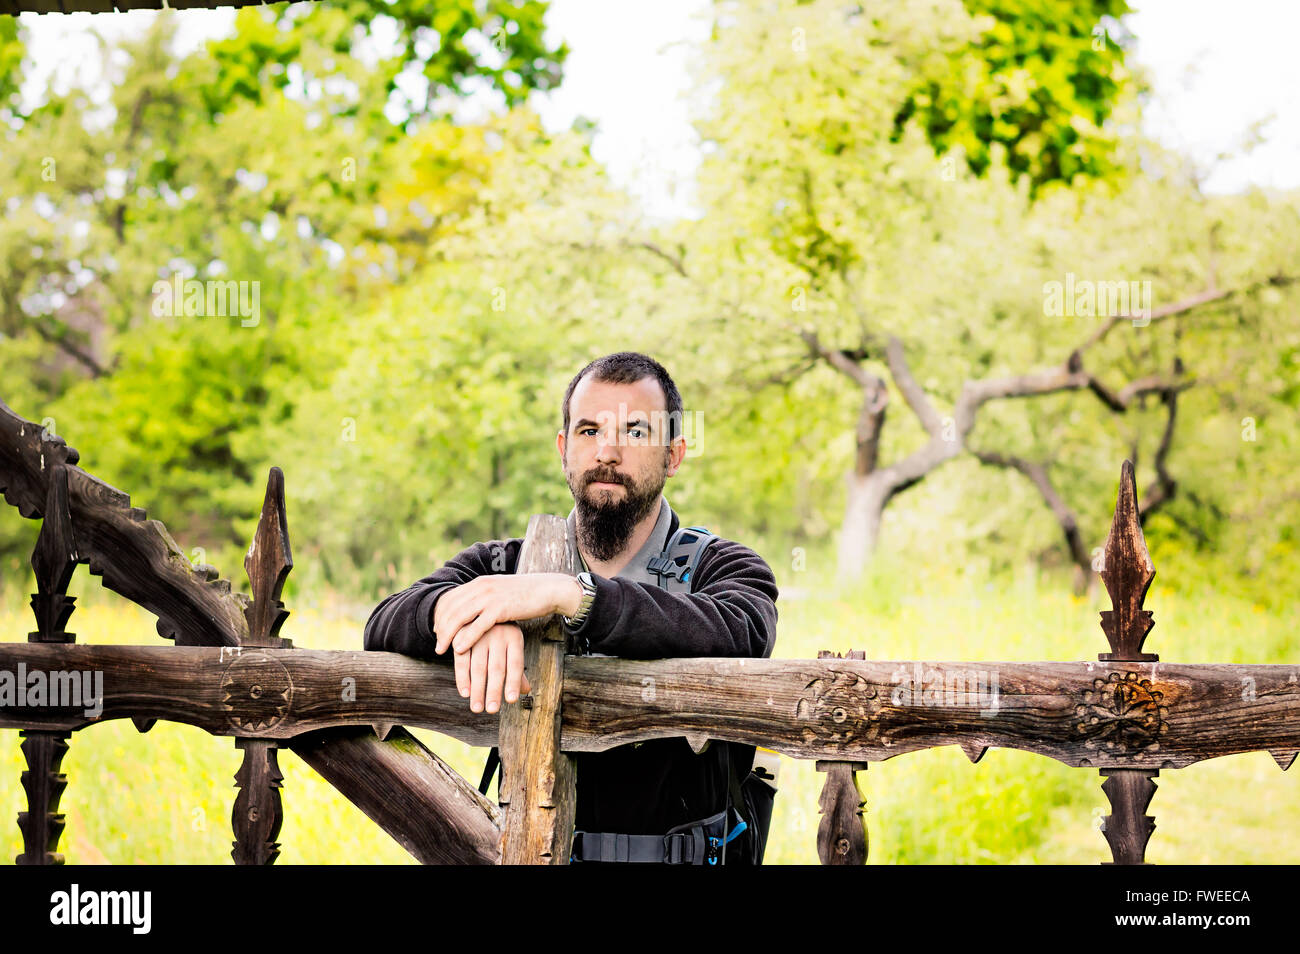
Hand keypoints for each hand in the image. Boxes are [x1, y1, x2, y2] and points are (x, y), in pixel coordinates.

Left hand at [432, 573, 579, 656]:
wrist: (547, 589)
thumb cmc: (524, 594)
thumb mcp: (499, 592)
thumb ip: (484, 596)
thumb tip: (472, 607)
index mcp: (479, 583)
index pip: (450, 599)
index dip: (440, 616)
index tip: (437, 631)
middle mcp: (481, 587)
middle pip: (451, 609)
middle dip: (441, 628)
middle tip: (437, 645)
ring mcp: (490, 597)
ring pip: (460, 617)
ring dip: (448, 635)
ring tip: (442, 650)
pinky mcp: (500, 609)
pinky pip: (477, 625)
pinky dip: (466, 637)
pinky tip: (459, 649)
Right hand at [453, 622, 531, 713]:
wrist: (479, 604)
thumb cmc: (501, 631)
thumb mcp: (512, 644)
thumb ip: (516, 667)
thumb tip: (525, 690)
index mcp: (514, 637)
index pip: (516, 664)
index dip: (514, 682)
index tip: (511, 700)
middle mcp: (498, 635)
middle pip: (497, 668)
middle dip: (493, 691)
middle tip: (491, 710)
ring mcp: (479, 635)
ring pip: (479, 667)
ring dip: (477, 689)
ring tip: (477, 708)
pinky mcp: (462, 636)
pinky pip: (462, 660)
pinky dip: (463, 678)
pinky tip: (465, 692)